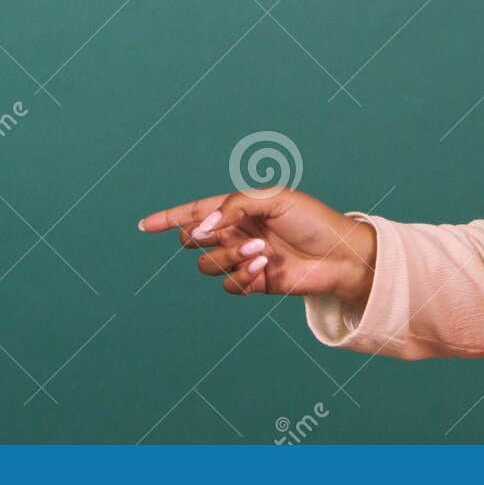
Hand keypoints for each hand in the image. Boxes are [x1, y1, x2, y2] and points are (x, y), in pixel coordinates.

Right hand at [138, 188, 376, 303]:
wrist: (340, 255)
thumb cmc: (312, 220)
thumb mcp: (274, 199)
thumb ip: (234, 206)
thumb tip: (203, 226)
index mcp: (238, 209)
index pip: (194, 212)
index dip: (168, 218)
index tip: (143, 225)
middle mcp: (236, 233)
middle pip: (193, 240)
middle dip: (203, 238)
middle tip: (228, 233)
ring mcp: (242, 259)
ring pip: (207, 265)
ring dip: (229, 258)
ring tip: (261, 251)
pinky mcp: (254, 283)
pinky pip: (229, 285)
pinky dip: (242, 277)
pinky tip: (264, 269)